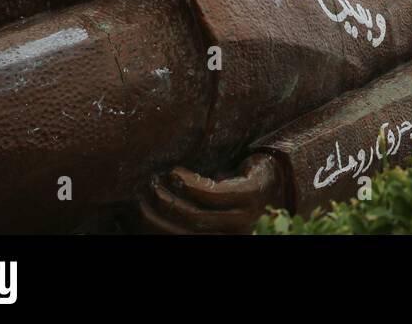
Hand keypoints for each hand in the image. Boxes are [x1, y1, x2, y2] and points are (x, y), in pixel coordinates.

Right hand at [136, 153, 284, 234]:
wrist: (277, 169)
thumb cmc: (235, 191)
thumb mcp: (208, 208)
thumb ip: (187, 211)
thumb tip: (145, 211)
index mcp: (221, 239)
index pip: (182, 241)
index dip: (155, 230)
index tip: (133, 215)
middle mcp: (235, 234)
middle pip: (185, 232)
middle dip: (156, 217)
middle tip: (139, 197)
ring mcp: (246, 215)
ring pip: (196, 215)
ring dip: (168, 198)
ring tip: (154, 182)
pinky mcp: (252, 193)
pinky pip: (213, 194)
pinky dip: (188, 183)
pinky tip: (176, 173)